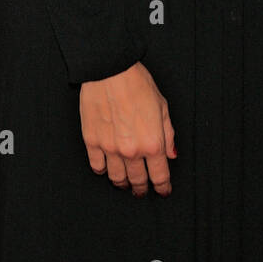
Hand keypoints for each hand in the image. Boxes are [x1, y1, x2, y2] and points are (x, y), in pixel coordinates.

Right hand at [79, 62, 176, 197]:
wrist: (111, 71)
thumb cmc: (138, 84)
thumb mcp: (162, 107)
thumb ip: (168, 134)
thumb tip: (171, 154)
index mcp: (152, 143)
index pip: (160, 176)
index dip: (163, 187)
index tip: (163, 191)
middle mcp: (131, 151)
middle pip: (138, 181)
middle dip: (142, 188)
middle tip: (142, 190)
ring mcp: (110, 148)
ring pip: (116, 178)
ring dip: (122, 183)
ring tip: (125, 182)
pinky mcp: (91, 142)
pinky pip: (97, 167)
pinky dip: (103, 170)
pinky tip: (107, 167)